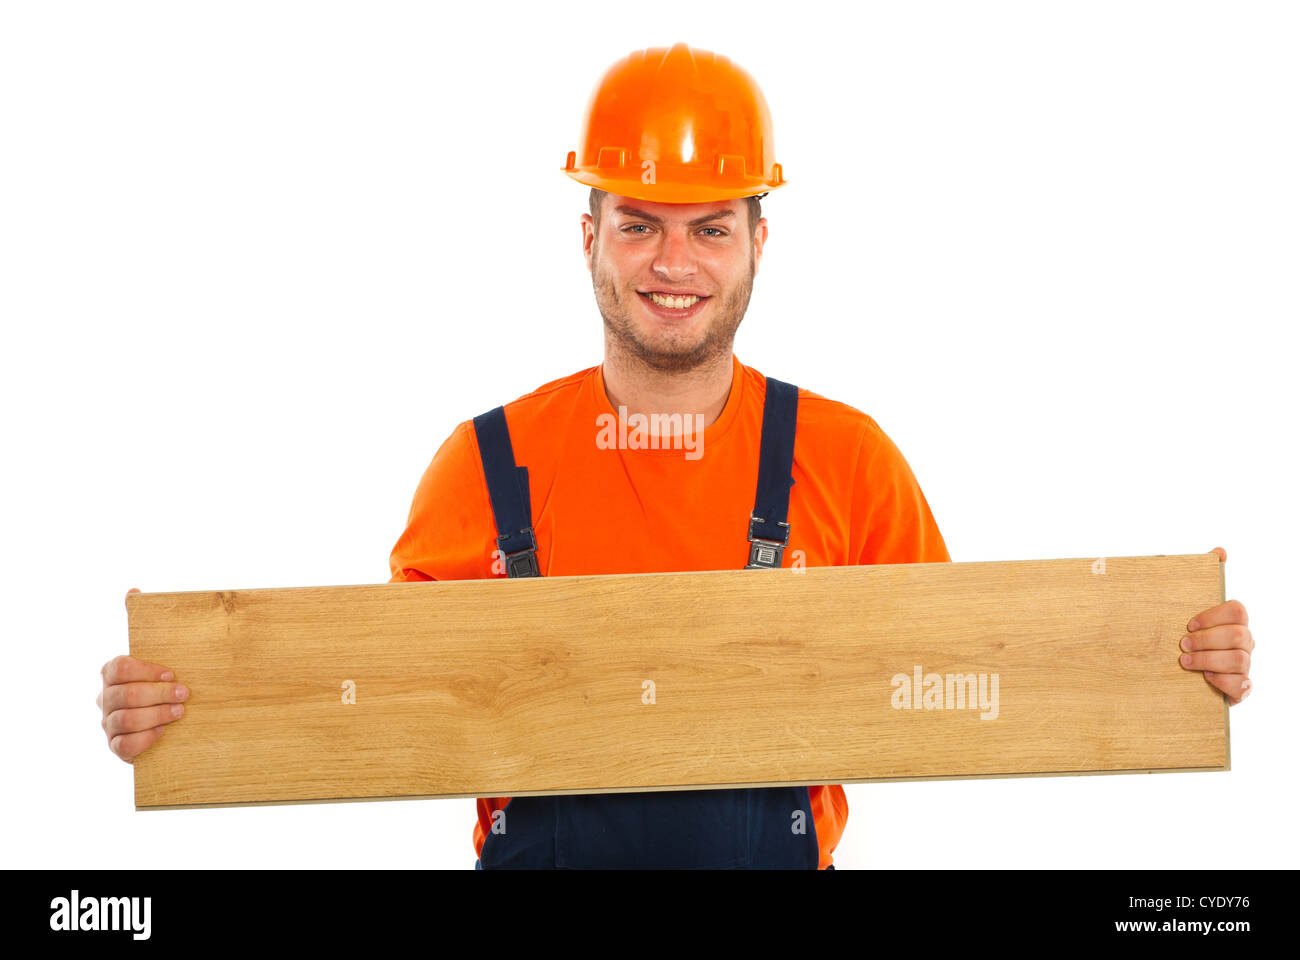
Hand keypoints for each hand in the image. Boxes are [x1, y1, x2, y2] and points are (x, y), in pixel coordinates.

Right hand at [97, 587, 189, 761]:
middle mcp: (105, 698)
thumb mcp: (159, 653)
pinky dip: (145, 739)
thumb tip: (133, 591)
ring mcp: (109, 723)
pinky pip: (123, 746)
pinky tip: (163, 733)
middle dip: (158, 694)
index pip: (118, 667)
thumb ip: (143, 624)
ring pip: (124, 720)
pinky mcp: (117, 747)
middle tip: (185, 693)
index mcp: (112, 673)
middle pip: (124, 695)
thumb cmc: (164, 681)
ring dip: (156, 715)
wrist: (172, 719)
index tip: (172, 672)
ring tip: (180, 712)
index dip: (145, 670)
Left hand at [1179, 548, 1252, 705]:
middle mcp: (1243, 642)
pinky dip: (1223, 681)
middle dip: (1208, 640)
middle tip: (1182, 644)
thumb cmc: (1179, 635)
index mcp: (1231, 621)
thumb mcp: (1179, 605)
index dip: (1213, 616)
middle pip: (1239, 636)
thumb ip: (1193, 576)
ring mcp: (1243, 666)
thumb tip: (1221, 551)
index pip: (1237, 610)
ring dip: (1208, 660)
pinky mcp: (1240, 689)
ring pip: (1239, 660)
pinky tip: (1204, 679)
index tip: (1188, 623)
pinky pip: (1242, 685)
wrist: (1169, 675)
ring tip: (1184, 662)